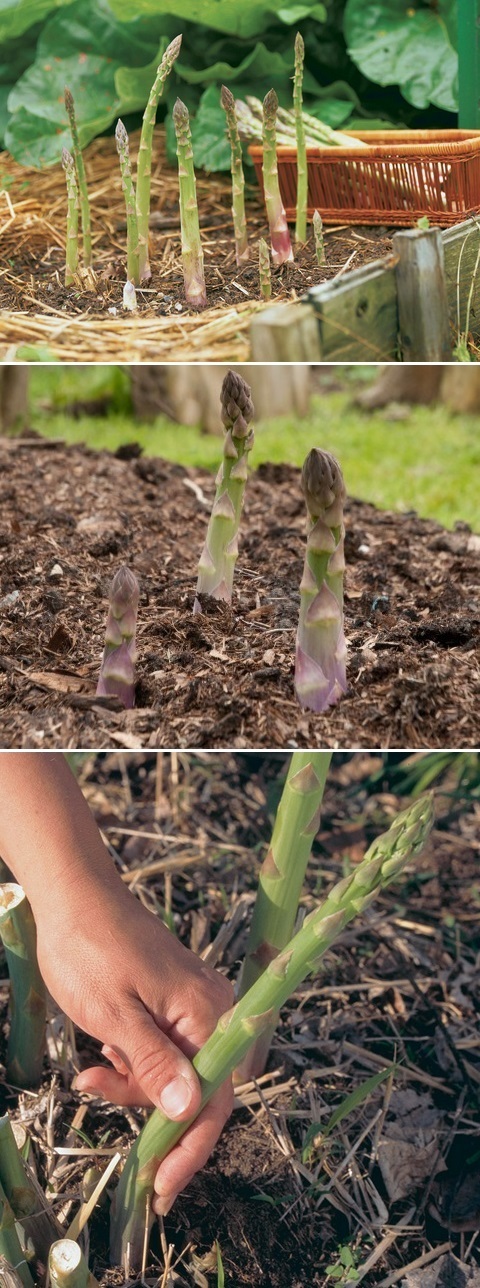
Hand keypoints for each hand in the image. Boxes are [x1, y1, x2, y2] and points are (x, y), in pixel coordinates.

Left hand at [35, 881, 233, 1213]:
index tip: (161, 1188)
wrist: (74, 898)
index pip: (215, 1099)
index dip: (190, 1149)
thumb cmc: (91, 948)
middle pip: (195, 1090)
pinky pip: (163, 1052)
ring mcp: (192, 1006)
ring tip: (93, 1068)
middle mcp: (210, 1010)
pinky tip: (104, 1050)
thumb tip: (187, 1112)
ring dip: (133, 1085)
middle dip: (148, 1107)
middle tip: (99, 1091)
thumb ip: (153, 1065)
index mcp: (206, 1012)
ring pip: (174, 1075)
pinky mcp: (172, 1004)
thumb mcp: (115, 1015)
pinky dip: (132, 1063)